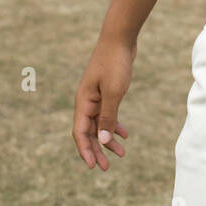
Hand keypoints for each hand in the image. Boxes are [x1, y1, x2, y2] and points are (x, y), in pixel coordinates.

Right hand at [72, 34, 135, 169]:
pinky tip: (125, 134)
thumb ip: (108, 117)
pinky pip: (108, 113)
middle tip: (107, 167)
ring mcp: (96, 96)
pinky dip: (115, 124)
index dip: (86, 150)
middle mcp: (87, 101)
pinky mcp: (106, 91)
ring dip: (108, 139)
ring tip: (121, 154)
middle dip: (97, 150)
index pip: (80, 132)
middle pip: (89, 132)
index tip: (94, 166)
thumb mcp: (113, 92)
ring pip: (100, 124)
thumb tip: (103, 140)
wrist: (120, 38)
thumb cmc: (115, 63)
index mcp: (83, 102)